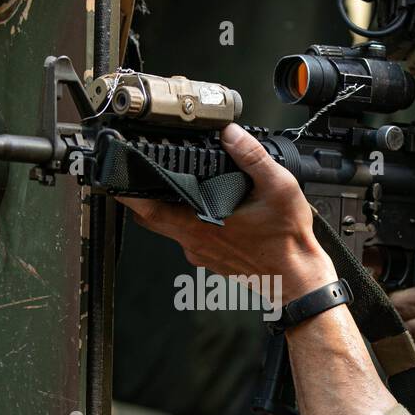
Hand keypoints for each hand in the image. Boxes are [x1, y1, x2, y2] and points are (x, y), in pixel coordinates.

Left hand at [116, 123, 336, 303]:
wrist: (298, 280)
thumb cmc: (287, 242)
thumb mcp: (278, 188)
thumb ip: (252, 157)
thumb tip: (231, 134)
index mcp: (201, 225)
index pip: (149, 211)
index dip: (128, 194)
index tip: (115, 178)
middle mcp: (195, 242)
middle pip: (153, 219)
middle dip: (143, 196)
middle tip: (139, 173)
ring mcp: (201, 253)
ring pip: (171, 227)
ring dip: (169, 207)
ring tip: (176, 183)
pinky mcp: (211, 258)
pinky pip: (189, 236)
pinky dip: (188, 219)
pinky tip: (206, 206)